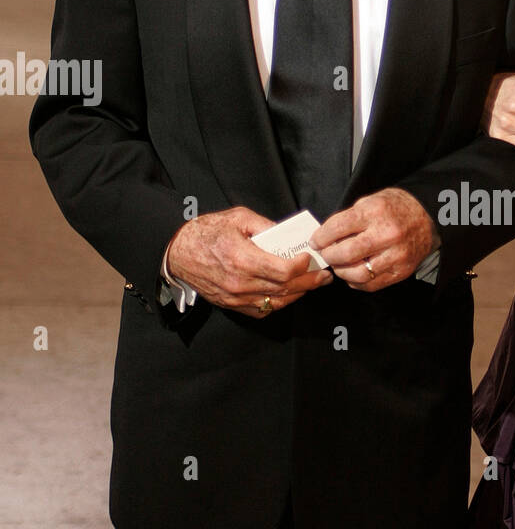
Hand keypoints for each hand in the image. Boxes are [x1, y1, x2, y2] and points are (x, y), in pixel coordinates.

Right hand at [166, 207, 331, 317]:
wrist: (177, 253)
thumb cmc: (205, 233)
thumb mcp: (238, 218)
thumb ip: (266, 226)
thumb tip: (288, 234)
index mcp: (242, 258)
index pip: (284, 271)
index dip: (304, 267)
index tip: (311, 258)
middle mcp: (240, 282)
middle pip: (285, 288)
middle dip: (310, 282)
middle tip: (324, 275)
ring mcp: (236, 297)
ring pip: (277, 301)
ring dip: (298, 293)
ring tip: (312, 284)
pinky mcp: (232, 305)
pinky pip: (263, 310)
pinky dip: (280, 303)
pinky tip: (289, 293)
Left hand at [312, 187, 437, 290]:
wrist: (428, 217)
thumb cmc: (395, 208)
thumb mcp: (370, 201)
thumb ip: (348, 218)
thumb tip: (325, 237)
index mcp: (375, 212)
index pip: (338, 228)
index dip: (321, 237)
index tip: (316, 241)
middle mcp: (386, 234)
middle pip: (345, 253)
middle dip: (329, 256)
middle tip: (326, 254)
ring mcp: (396, 255)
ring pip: (357, 274)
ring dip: (341, 271)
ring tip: (339, 265)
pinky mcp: (401, 271)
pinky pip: (371, 284)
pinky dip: (356, 282)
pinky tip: (353, 273)